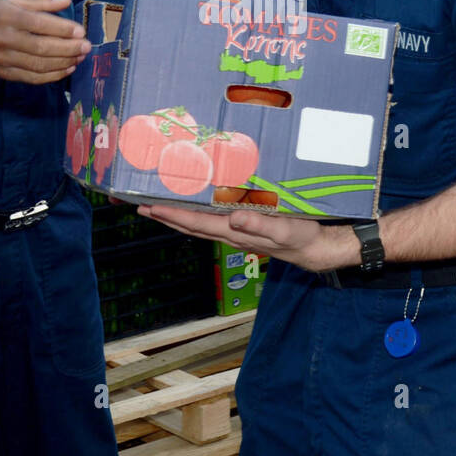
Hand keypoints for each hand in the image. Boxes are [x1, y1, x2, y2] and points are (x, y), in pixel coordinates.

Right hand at [0, 0, 88, 84]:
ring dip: (64, 63)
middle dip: (68, 48)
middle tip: (86, 47)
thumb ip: (40, 0)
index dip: (62, 29)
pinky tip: (67, 69)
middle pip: (41, 47)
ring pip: (38, 65)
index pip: (38, 24)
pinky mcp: (4, 74)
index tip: (80, 31)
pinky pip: (32, 78)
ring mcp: (3, 58)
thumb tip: (66, 0)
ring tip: (80, 57)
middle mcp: (3, 38)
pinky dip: (52, 76)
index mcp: (6, 15)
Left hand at [137, 203, 355, 272]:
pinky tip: (191, 207)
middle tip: (139, 206)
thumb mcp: (286, 230)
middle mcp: (230, 233)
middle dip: (165, 217)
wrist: (316, 249)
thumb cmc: (303, 237)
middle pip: (190, 226)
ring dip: (175, 217)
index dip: (173, 216)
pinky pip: (211, 222)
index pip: (197, 223)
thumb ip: (260, 226)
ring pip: (197, 226)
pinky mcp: (242, 228)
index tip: (151, 208)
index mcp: (235, 232)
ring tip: (155, 207)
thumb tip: (234, 218)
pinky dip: (194, 215)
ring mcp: (234, 232)